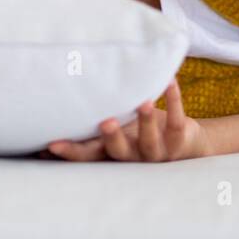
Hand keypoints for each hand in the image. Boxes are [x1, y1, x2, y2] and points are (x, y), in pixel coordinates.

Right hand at [40, 77, 209, 161]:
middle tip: (105, 122)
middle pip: (119, 152)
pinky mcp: (179, 140)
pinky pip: (176, 120)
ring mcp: (158, 151)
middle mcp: (133, 156)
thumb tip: (62, 93)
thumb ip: (98, 118)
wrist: (186, 144)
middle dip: (112, 138)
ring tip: (143, 103)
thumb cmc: (140, 131)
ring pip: (150, 140)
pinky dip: (173, 101)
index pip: (89, 155)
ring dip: (146, 122)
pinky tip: (170, 82)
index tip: (52, 144)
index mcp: (113, 153)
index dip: (71, 151)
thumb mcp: (119, 128)